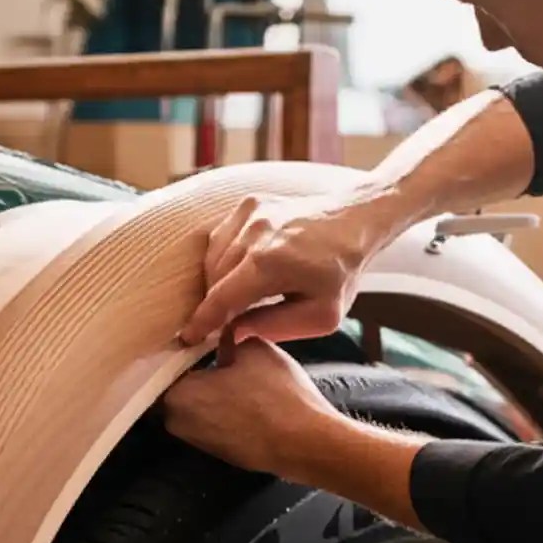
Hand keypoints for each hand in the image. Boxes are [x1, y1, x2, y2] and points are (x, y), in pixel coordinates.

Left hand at [163, 338, 429, 527]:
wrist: (305, 442)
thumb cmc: (276, 394)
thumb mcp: (253, 348)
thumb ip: (227, 338)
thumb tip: (221, 335)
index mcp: (177, 394)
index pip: (164, 364)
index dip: (181, 348)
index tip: (195, 337)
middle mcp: (176, 422)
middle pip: (176, 387)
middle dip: (191, 371)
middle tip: (212, 352)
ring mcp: (196, 441)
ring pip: (193, 406)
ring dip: (207, 392)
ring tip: (231, 374)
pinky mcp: (216, 453)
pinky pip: (211, 423)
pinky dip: (221, 410)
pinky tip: (243, 398)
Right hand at [178, 183, 418, 347]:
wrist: (356, 220)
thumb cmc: (341, 273)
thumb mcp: (320, 316)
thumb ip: (274, 327)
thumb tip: (235, 332)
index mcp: (270, 264)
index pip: (220, 299)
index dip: (201, 323)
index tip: (187, 338)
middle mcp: (254, 234)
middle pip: (213, 280)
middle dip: (215, 305)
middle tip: (226, 323)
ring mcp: (249, 214)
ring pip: (213, 258)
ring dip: (218, 282)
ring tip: (237, 297)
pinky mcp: (249, 203)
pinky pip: (220, 237)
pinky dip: (222, 257)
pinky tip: (240, 269)